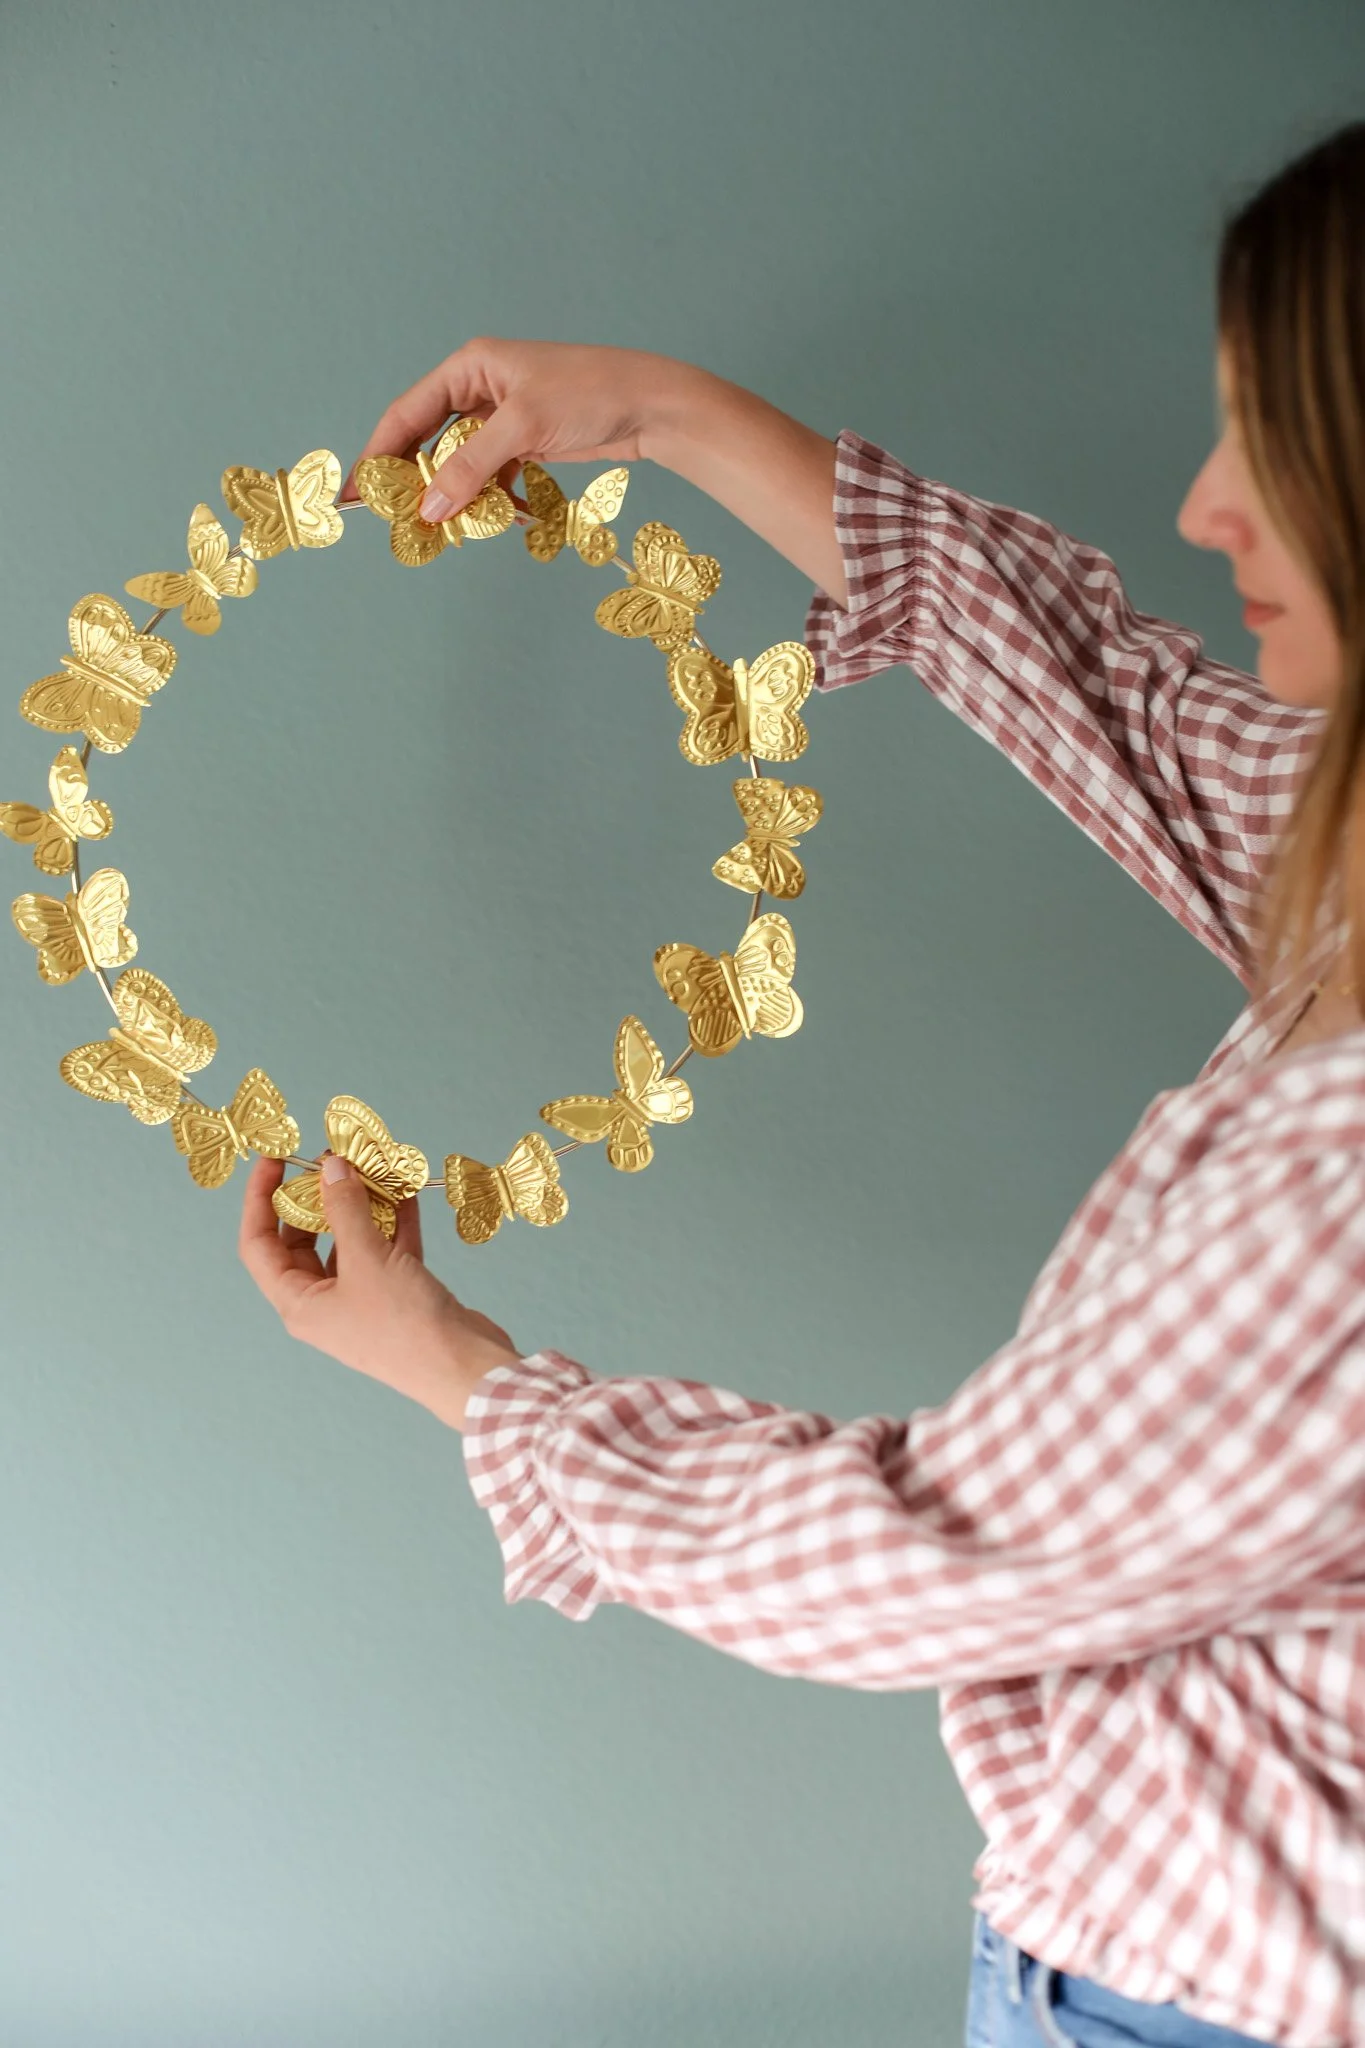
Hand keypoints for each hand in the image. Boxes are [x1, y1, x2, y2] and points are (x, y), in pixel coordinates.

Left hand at [238, 1155, 520, 1431]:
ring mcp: (362, 1299)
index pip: (259, 1245)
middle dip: (318, 1198)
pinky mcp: (398, 1295)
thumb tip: (331, 1167)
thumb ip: (346, 1208)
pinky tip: (404, 1190)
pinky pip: (386, 1249)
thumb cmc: (403, 1324)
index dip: (260, 1199)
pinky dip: (393, 1221)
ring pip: (350, 1241)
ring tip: (371, 1166)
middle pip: (304, 1240)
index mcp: (299, 1303)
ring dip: (361, 1205)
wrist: (462, 1366)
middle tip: (332, 1160)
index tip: (274, 1159)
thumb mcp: (367, 1258)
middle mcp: (324, 1302)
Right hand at [345, 335, 703, 521]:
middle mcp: (480, 388)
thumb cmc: (590, 395)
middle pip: (428, 440)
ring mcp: (503, 418)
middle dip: (413, 480)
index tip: (355, 492)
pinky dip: (489, 497)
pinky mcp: (525, 443)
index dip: (377, 453)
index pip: (407, 414)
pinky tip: (496, 516)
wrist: (652, 406)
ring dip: (454, 495)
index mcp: (469, 367)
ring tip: (443, 528)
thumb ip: (471, 468)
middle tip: (393, 519)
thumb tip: (429, 507)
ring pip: (460, 462)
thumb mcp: (522, 429)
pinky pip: (491, 475)